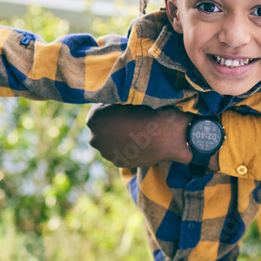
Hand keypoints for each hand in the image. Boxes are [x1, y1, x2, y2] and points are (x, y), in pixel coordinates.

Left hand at [88, 104, 204, 167]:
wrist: (167, 134)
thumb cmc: (149, 111)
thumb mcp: (128, 98)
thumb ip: (115, 102)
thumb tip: (114, 102)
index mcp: (94, 119)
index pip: (100, 110)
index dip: (113, 107)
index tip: (126, 106)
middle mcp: (95, 138)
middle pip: (103, 128)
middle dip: (113, 124)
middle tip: (132, 119)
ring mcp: (106, 153)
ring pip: (111, 142)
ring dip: (120, 137)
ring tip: (138, 131)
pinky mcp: (119, 163)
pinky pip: (121, 152)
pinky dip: (128, 148)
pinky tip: (140, 142)